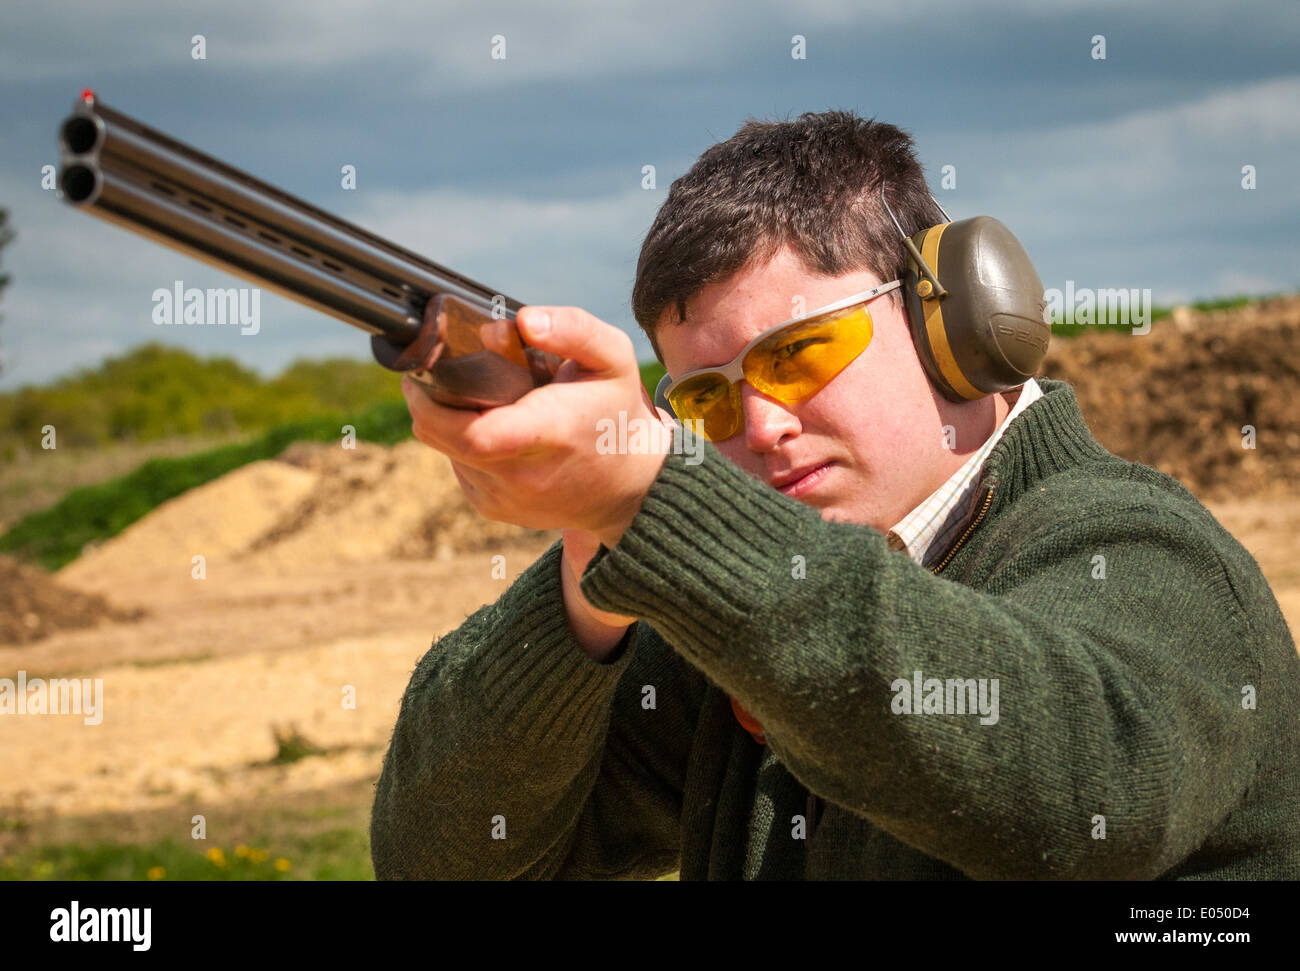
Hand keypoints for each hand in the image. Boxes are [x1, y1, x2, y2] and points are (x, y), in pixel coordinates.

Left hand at [401, 306, 672, 548]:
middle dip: (429, 403)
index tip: (424, 374)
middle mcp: (522, 474)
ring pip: (446, 450)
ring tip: (488, 403)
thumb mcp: (613, 358)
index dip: (432, 404)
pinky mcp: (495, 509)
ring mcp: (506, 498)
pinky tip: (497, 431)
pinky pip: (460, 468)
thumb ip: (574, 329)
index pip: (472, 433)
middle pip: (443, 438)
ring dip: (451, 423)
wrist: (631, 486)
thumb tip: (523, 320)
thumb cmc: (617, 413)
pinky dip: (464, 446)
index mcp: (548, 433)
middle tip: (439, 375)